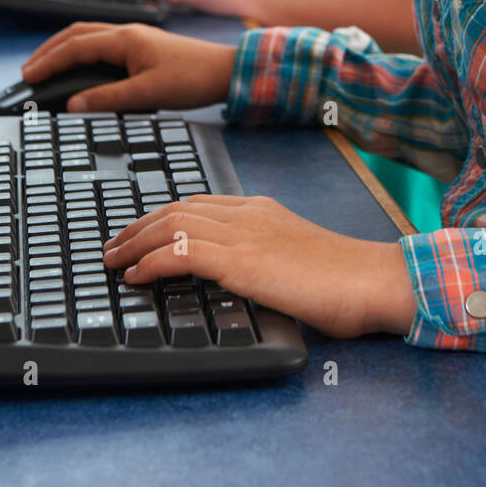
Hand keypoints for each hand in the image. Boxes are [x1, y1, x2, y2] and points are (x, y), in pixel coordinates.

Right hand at [21, 21, 236, 112]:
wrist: (225, 71)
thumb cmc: (193, 78)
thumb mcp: (148, 94)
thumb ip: (108, 99)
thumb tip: (72, 105)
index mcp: (124, 39)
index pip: (74, 47)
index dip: (48, 62)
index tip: (27, 77)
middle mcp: (126, 33)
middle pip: (75, 34)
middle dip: (48, 51)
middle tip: (28, 72)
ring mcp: (134, 38)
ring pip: (88, 35)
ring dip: (63, 48)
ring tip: (46, 67)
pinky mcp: (142, 46)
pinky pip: (101, 42)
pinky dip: (81, 51)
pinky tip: (80, 67)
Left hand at [103, 196, 416, 337]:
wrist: (374, 280)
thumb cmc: (346, 282)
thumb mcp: (295, 262)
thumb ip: (263, 262)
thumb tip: (239, 282)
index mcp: (261, 210)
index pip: (197, 204)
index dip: (160, 217)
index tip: (137, 235)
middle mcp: (248, 213)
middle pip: (176, 208)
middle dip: (137, 227)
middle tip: (112, 247)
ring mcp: (245, 234)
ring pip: (172, 224)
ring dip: (134, 242)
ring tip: (112, 261)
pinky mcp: (243, 260)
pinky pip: (181, 252)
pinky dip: (151, 261)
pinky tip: (136, 275)